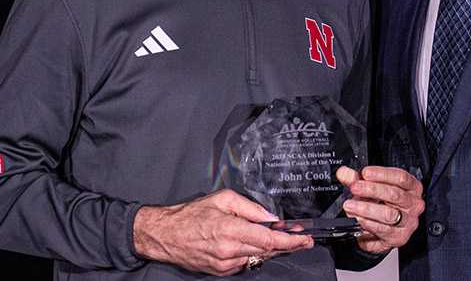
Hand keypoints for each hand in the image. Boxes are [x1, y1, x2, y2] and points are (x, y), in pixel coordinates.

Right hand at [133, 189, 312, 274]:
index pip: (268, 240)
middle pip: (267, 251)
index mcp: (230, 230)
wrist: (165, 235)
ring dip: (270, 249)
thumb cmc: (191, 215)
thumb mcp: (223, 199)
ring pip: (257, 258)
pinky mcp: (219, 272)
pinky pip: (244, 263)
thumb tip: (271, 218)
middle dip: (286, 245)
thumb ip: (250, 208)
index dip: (290, 241)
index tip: (304, 240)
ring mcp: (224, 264)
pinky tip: (253, 244)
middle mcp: (229, 250)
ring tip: (279, 238)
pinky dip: (253, 254)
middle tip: (301, 239)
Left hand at [338, 165, 424, 253]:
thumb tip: (343, 173)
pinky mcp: (399, 237)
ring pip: (389, 214)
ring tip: (350, 206)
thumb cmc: (382, 204)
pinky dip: (368, 224)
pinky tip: (357, 219)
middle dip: (372, 190)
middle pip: (394, 194)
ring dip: (366, 209)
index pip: (400, 177)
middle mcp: (414, 205)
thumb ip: (356, 179)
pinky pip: (383, 230)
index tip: (365, 173)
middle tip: (354, 188)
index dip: (382, 174)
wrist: (384, 230)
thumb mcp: (369, 188)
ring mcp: (408, 222)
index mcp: (412, 188)